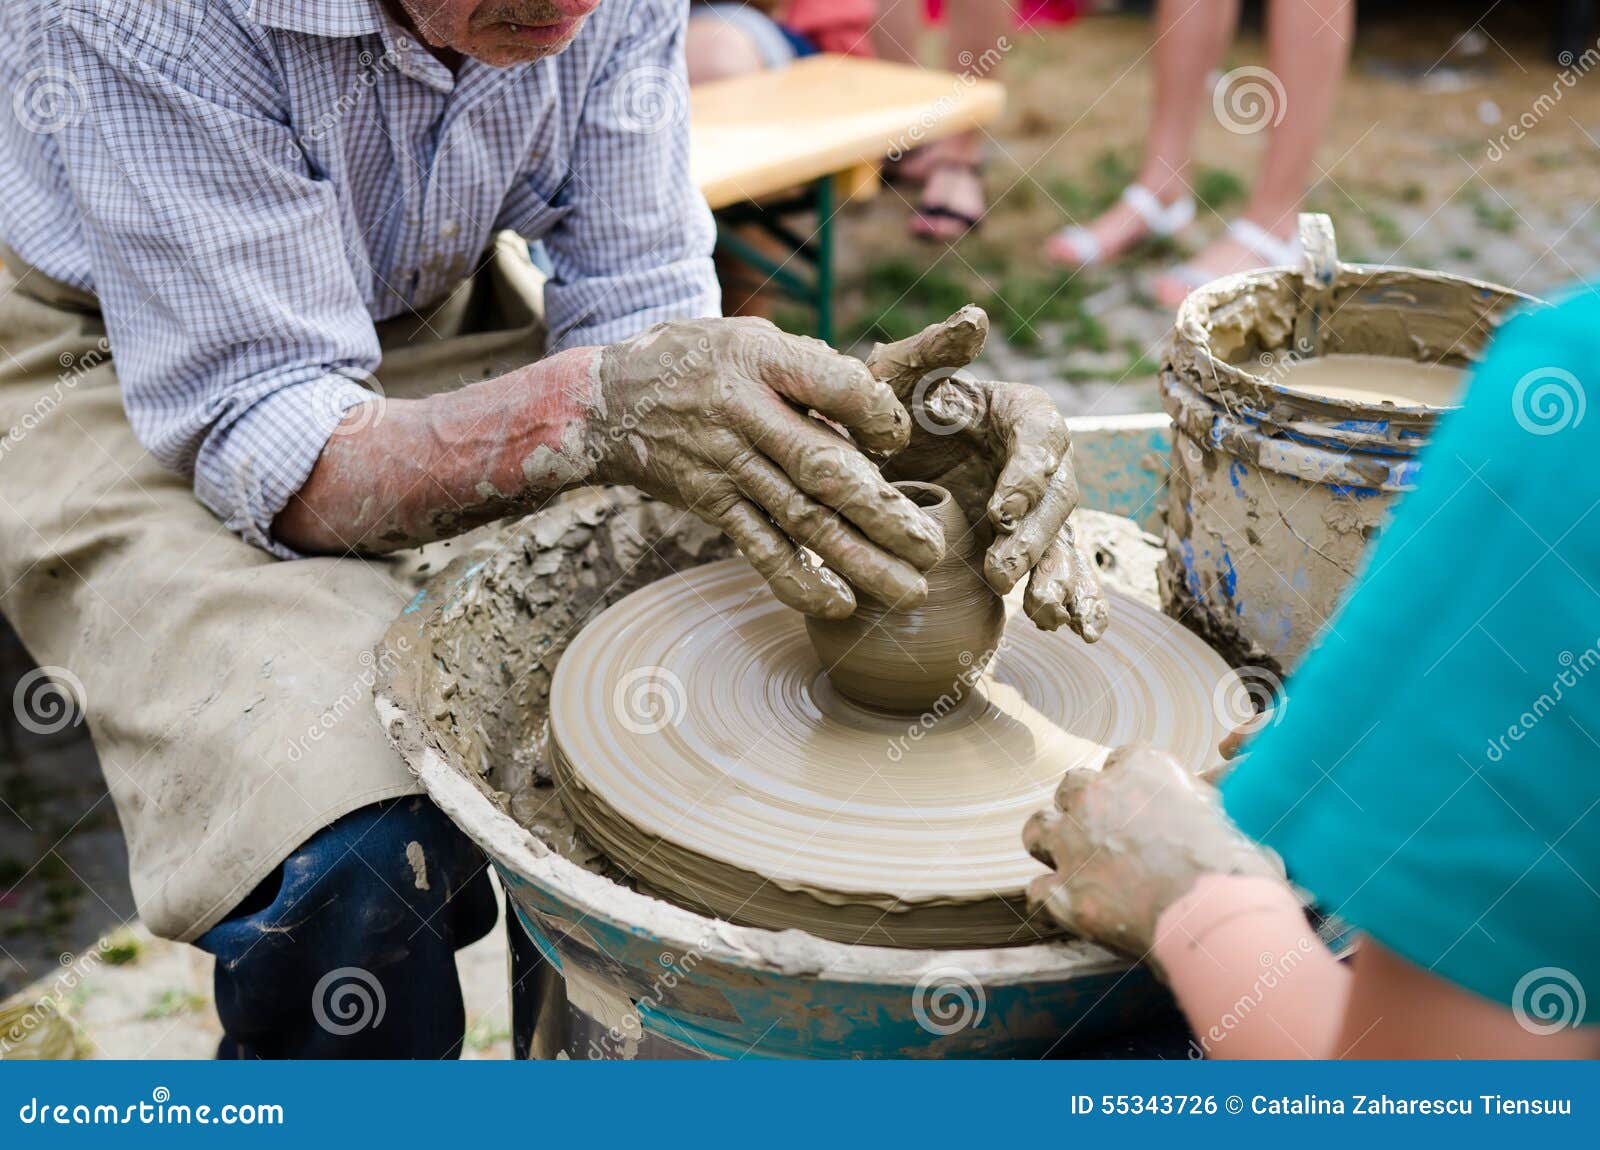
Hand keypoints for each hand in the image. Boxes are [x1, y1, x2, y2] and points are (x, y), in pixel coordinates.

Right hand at [588, 318, 942, 618]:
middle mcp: (745, 415)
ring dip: (859, 560)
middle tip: (932, 549)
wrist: (609, 401)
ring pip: (801, 519)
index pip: (839, 387)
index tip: (898, 440)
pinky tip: (840, 604)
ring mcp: (727, 466)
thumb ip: (813, 370)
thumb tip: (881, 415)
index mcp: (765, 361)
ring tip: (909, 589)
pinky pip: (759, 548)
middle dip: (885, 514)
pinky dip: (799, 580)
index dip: (880, 416)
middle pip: (825, 469)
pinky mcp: (712, 505)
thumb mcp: (752, 339)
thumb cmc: (702, 363)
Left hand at [865, 307, 1108, 639]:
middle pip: (1057, 498)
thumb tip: (975, 318)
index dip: (1027, 472)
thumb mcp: (902, 375)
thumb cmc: (898, 407)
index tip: (1003, 505)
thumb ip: (936, 349)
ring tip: (1047, 614)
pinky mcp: (1030, 546)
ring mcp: (1040, 508)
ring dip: (1061, 578)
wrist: (887, 455)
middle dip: (1034, 537)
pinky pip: (1062, 572)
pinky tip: (1075, 630)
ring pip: (1065, 541)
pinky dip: (1075, 600)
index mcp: (1022, 413)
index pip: (1040, 438)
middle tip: (1001, 570)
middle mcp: (1044, 461)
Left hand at [1023, 744, 1281, 958]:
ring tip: (1073, 865)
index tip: (1142, 806)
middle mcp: (1098, 796)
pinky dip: (1055, 901)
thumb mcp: (1230, 821)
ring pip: (1038, 828)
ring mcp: (1073, 843)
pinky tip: (1073, 911)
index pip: (1123, 759)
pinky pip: (1038, 891)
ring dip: (1053, 844)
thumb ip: (1202, 808)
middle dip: (1084, 807)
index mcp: (1143, 770)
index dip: (1131, 786)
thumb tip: (1205, 817)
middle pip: (1073, 786)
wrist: (1217, 919)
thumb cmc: (1237, 872)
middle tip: (1106, 835)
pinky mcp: (1062, 891)